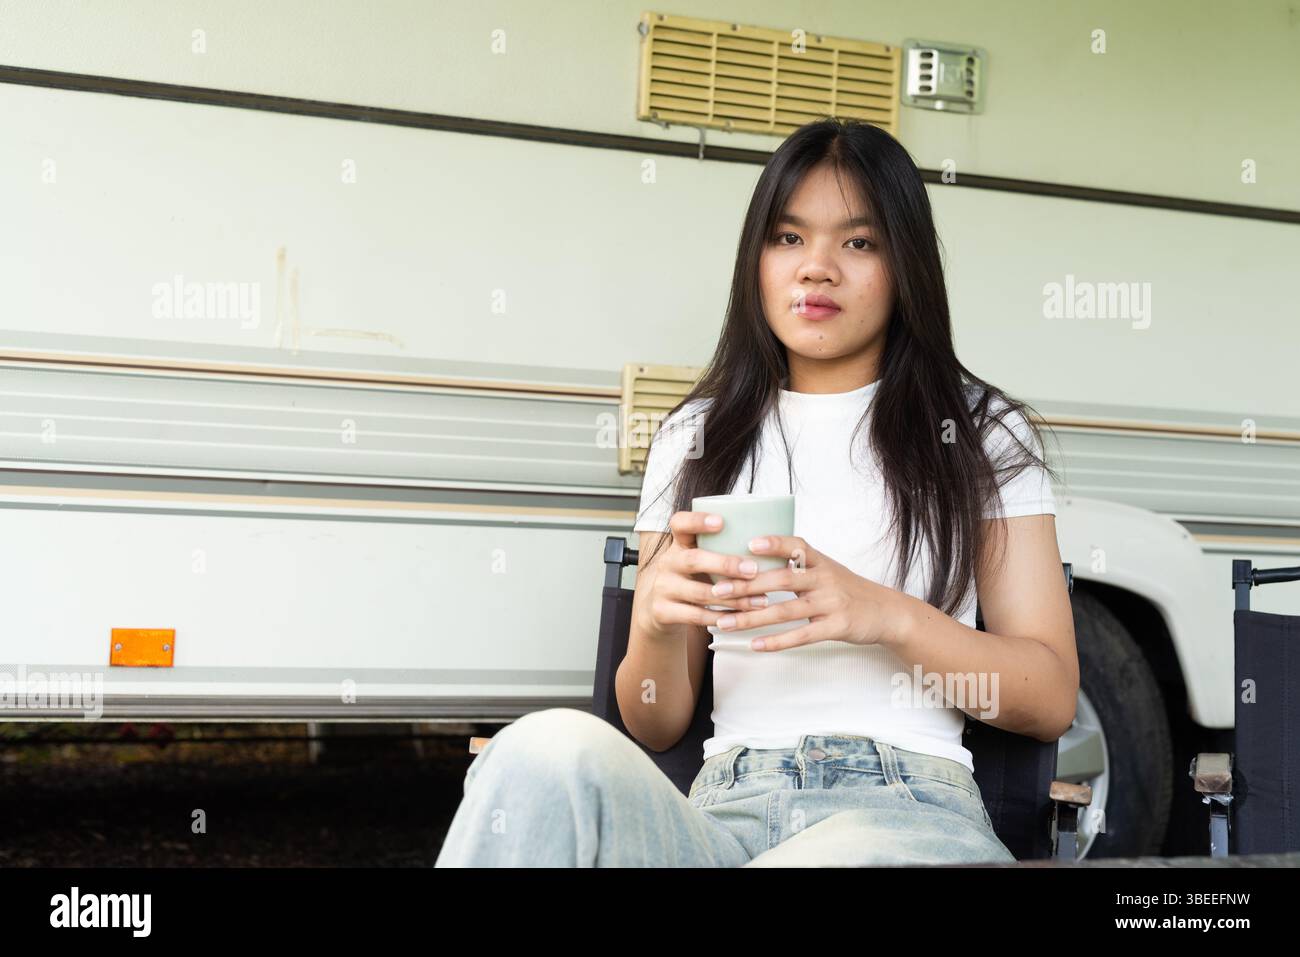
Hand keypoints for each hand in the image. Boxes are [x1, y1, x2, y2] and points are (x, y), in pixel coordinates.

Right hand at [633, 511, 774, 640]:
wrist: (660, 610)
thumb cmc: (693, 579)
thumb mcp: (700, 559)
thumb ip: (723, 549)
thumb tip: (773, 542)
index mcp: (678, 544)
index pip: (680, 523)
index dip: (697, 521)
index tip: (721, 521)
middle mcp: (667, 562)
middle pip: (693, 560)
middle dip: (725, 565)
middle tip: (752, 569)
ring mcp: (662, 587)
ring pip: (700, 593)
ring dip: (734, 598)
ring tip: (760, 600)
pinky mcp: (662, 611)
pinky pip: (696, 615)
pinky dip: (722, 617)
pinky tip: (742, 618)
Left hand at [707, 534, 910, 651]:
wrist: (886, 612)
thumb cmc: (847, 590)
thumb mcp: (826, 569)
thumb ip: (797, 564)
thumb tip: (754, 556)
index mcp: (820, 562)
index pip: (796, 546)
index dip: (774, 543)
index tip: (749, 544)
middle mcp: (825, 579)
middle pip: (782, 579)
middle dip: (747, 585)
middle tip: (717, 589)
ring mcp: (831, 604)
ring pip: (785, 611)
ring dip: (752, 617)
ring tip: (725, 622)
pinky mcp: (836, 627)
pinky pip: (802, 636)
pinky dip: (776, 641)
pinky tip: (754, 645)